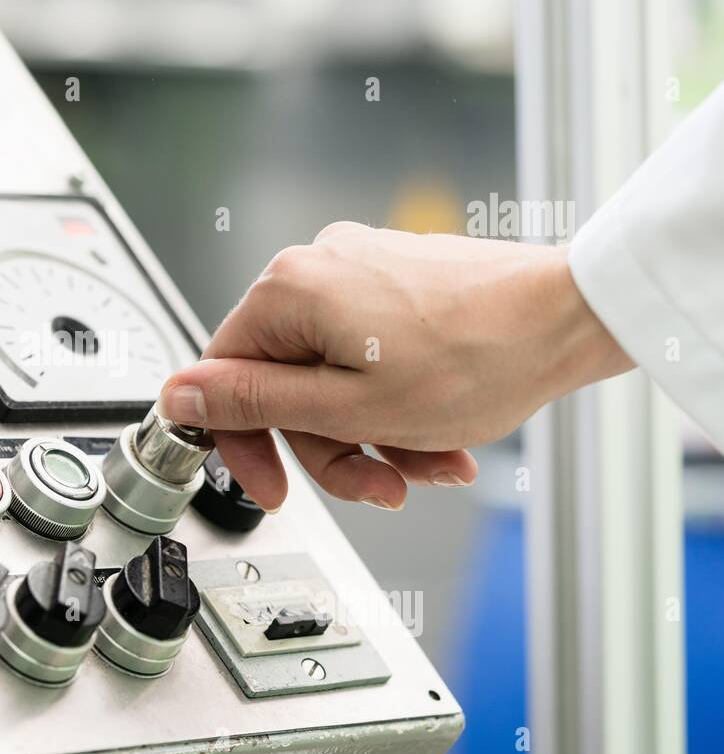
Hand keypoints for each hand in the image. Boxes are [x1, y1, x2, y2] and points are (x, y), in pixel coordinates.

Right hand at [159, 222, 633, 510]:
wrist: (573, 315)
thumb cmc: (479, 357)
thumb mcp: (347, 407)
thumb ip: (253, 402)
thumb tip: (179, 394)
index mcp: (289, 290)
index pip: (225, 377)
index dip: (246, 444)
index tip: (272, 488)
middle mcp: (317, 266)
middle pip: (284, 383)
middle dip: (332, 446)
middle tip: (375, 482)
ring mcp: (360, 269)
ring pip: (332, 376)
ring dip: (373, 433)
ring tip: (425, 463)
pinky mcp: (396, 280)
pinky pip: (369, 355)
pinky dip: (396, 403)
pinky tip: (437, 436)